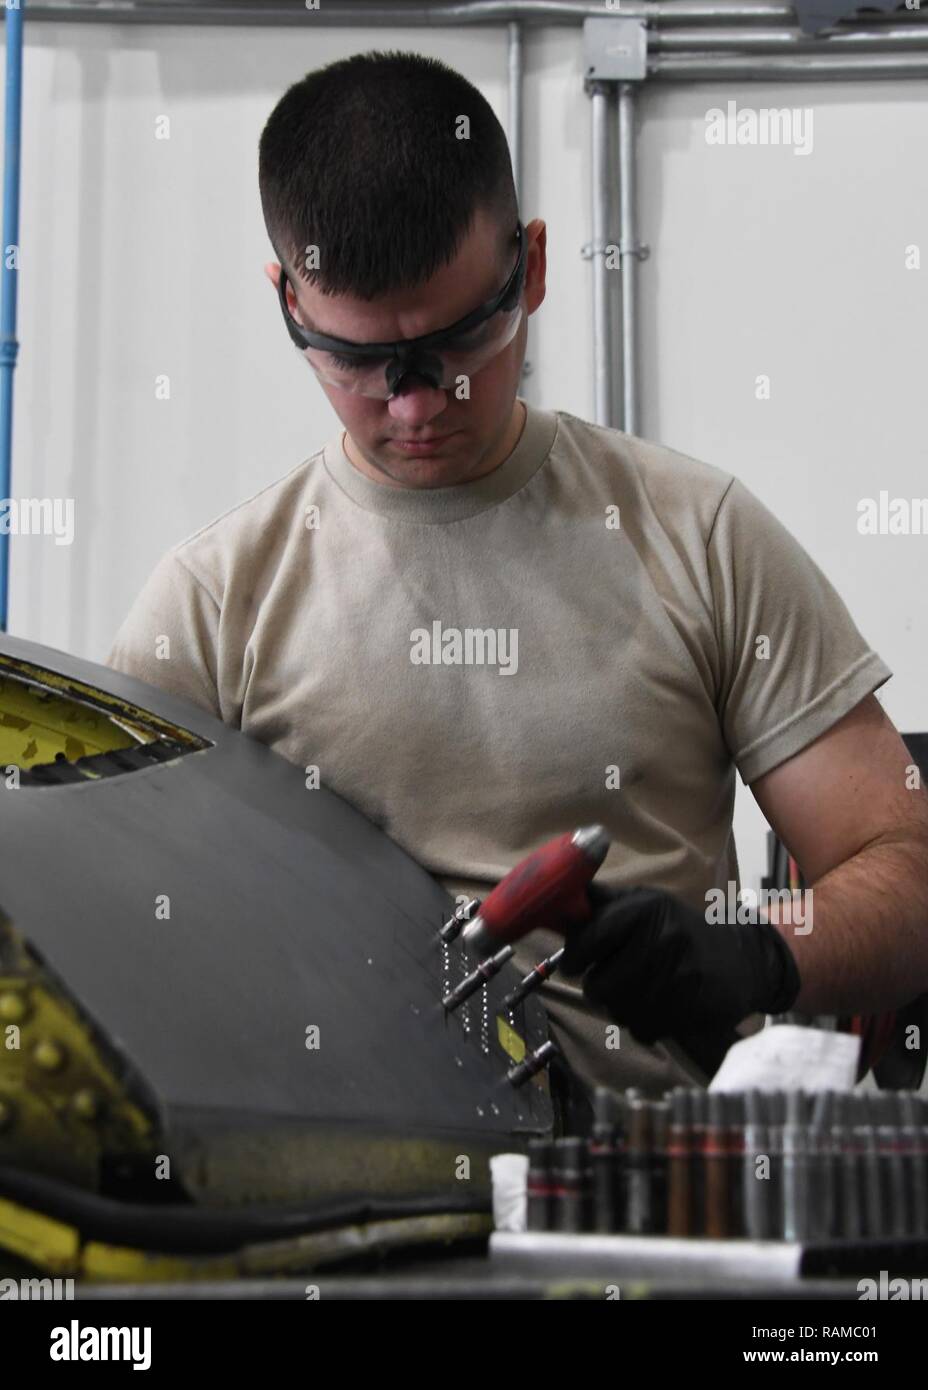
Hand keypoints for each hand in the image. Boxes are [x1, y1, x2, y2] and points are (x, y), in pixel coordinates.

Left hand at [561, 882, 800, 1044]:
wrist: (742, 958)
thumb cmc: (679, 929)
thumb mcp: (645, 903)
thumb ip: (601, 903)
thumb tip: (555, 899)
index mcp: (645, 908)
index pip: (589, 938)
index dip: (574, 956)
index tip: (573, 963)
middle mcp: (663, 938)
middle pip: (598, 985)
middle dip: (598, 986)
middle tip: (610, 980)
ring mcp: (680, 975)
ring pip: (619, 1010)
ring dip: (620, 1007)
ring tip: (638, 991)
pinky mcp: (693, 1008)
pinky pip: (644, 1030)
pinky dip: (644, 1025)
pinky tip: (659, 1006)